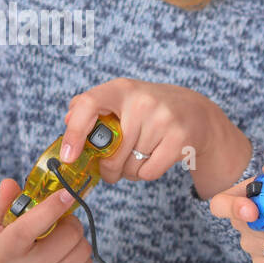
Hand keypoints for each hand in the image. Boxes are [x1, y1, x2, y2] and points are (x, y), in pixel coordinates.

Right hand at [0, 178, 92, 262]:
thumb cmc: (3, 248)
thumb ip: (1, 201)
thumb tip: (9, 185)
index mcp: (1, 253)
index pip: (27, 229)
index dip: (51, 209)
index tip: (67, 193)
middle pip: (66, 239)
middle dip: (70, 223)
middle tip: (63, 222)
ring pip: (81, 253)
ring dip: (78, 240)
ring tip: (63, 239)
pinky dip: (82, 259)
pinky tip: (67, 256)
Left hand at [58, 77, 250, 197]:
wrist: (196, 112)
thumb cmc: (149, 110)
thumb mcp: (122, 99)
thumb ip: (92, 107)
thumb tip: (67, 121)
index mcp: (121, 89)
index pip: (88, 105)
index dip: (74, 132)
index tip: (69, 156)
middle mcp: (141, 101)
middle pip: (111, 153)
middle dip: (108, 168)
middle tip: (111, 168)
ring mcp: (162, 119)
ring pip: (130, 167)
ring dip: (129, 172)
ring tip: (138, 157)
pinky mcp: (179, 138)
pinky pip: (148, 173)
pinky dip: (146, 174)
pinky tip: (153, 159)